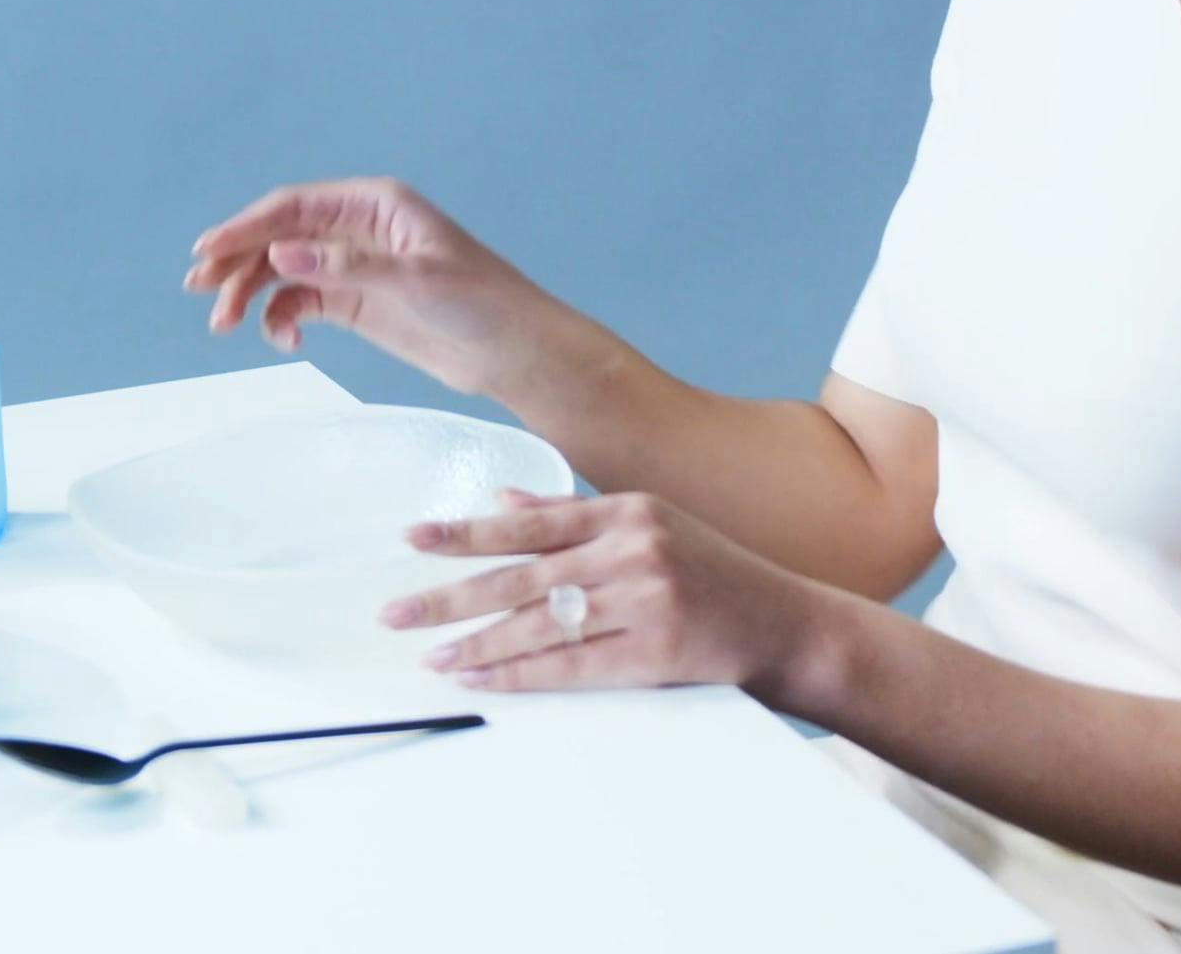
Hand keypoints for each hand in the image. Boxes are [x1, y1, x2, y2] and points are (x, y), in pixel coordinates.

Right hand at [183, 175, 567, 396]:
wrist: (515, 354)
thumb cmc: (482, 304)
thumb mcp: (416, 282)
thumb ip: (346, 268)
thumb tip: (279, 254)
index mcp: (375, 204)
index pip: (294, 207)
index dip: (246, 226)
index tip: (208, 252)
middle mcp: (358, 228)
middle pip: (279, 236)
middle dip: (237, 261)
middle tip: (200, 291)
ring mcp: (354, 266)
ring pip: (283, 271)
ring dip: (250, 294)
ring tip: (224, 326)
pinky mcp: (356, 303)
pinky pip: (301, 302)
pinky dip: (283, 319)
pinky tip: (285, 342)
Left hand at [378, 487, 834, 701]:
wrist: (784, 622)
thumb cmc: (711, 573)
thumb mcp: (648, 526)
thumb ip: (572, 516)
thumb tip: (501, 501)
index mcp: (623, 510)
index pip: (527, 522)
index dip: (465, 532)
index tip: (412, 540)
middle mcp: (630, 548)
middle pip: (520, 575)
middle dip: (449, 596)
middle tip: (395, 612)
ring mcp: (644, 599)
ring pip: (539, 624)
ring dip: (478, 645)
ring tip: (432, 656)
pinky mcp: (655, 651)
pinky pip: (570, 666)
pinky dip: (521, 674)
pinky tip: (484, 679)